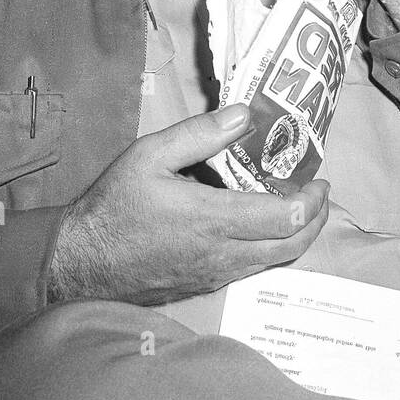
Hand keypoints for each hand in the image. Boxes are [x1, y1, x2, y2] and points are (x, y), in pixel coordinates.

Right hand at [49, 105, 329, 304]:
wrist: (80, 263)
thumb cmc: (113, 206)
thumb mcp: (150, 154)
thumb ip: (200, 133)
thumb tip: (246, 115)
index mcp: (213, 219)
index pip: (286, 218)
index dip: (313, 200)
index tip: (319, 179)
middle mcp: (223, 253)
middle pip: (293, 245)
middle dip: (316, 219)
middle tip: (318, 193)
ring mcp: (217, 274)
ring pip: (276, 261)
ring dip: (297, 235)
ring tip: (295, 205)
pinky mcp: (207, 284)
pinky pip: (254, 269)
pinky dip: (272, 247)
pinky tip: (260, 225)